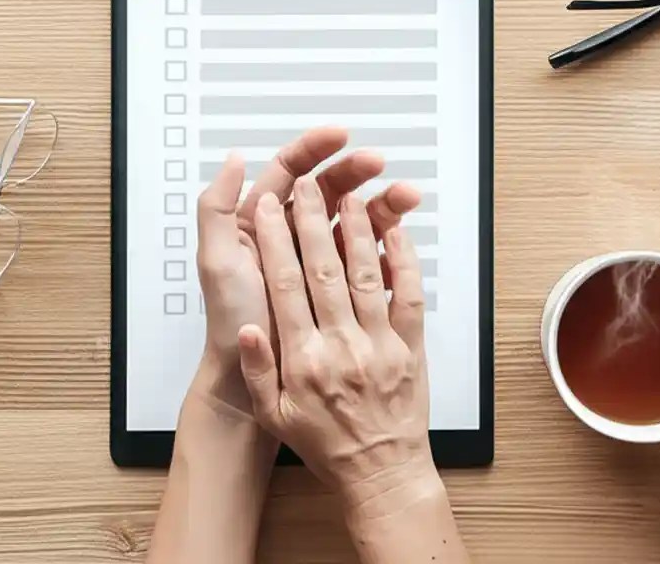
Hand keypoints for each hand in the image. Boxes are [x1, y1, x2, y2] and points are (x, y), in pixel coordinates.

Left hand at [196, 127, 418, 412]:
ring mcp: (321, 260)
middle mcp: (293, 234)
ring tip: (404, 197)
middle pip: (331, 190)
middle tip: (380, 163)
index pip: (291, 171)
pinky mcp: (343, 288)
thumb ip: (217, 207)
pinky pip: (371, 259)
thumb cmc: (231, 319)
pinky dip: (389, 247)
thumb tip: (234, 158)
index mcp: (263, 220)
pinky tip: (402, 239)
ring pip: (356, 220)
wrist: (249, 378)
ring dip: (381, 203)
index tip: (340, 137)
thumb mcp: (216, 260)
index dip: (315, 150)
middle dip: (357, 172)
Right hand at [237, 176, 433, 505]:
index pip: (284, 288)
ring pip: (367, 275)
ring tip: (347, 194)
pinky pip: (409, 296)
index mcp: (304, 360)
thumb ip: (259, 369)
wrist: (381, 473)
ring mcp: (380, 345)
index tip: (265, 211)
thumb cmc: (328, 446)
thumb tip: (248, 328)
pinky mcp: (411, 348)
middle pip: (323, 270)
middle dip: (311, 222)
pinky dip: (405, 261)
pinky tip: (396, 232)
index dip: (273, 243)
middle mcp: (342, 347)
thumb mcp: (275, 415)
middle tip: (303, 186)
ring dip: (356, 231)